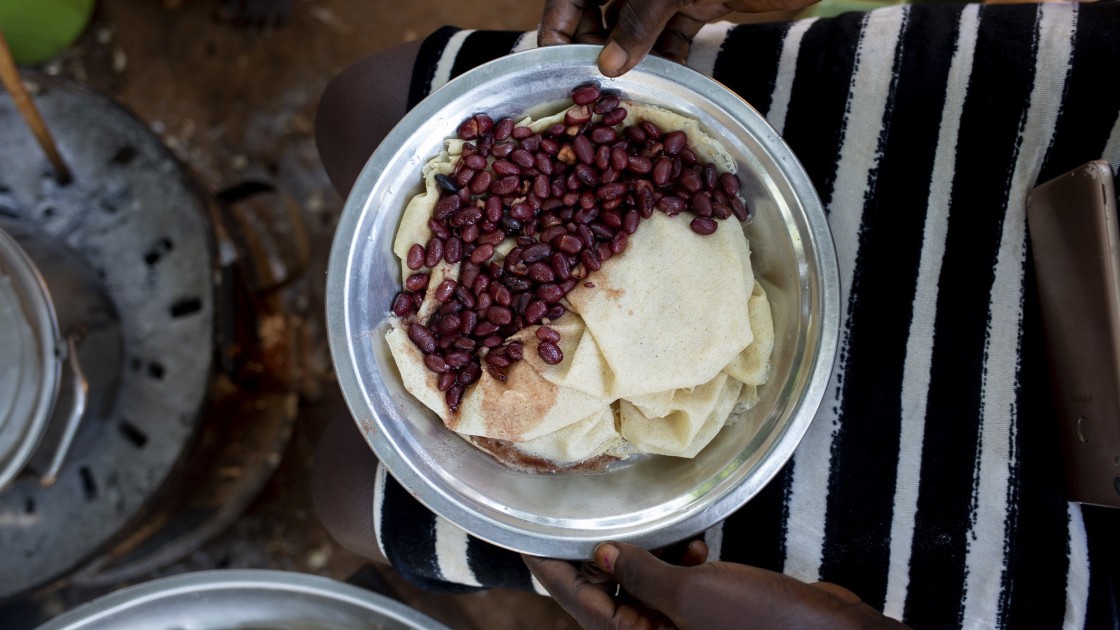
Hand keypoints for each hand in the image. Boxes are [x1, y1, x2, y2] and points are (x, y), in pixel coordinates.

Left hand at [524, 540, 908, 629]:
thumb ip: (641, 574)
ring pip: (645, 585)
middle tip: (582, 514)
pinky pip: (680, 583)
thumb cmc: (759, 624)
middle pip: (607, 594)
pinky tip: (695, 544)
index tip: (525, 539)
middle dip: (597, 556)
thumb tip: (601, 555)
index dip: (550, 569)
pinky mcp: (715, 610)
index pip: (578, 602)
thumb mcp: (690, 594)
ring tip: (650, 528)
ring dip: (644, 555)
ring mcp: (686, 624)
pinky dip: (681, 562)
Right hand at [539, 0, 819, 76]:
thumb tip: (608, 66)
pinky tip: (662, 86)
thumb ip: (638, 23)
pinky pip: (668, 40)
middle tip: (594, 88)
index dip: (558, 29)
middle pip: (597, 16)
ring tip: (624, 94)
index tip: (555, 68)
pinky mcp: (695, 6)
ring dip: (629, 62)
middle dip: (593, 51)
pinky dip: (665, 62)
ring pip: (632, 32)